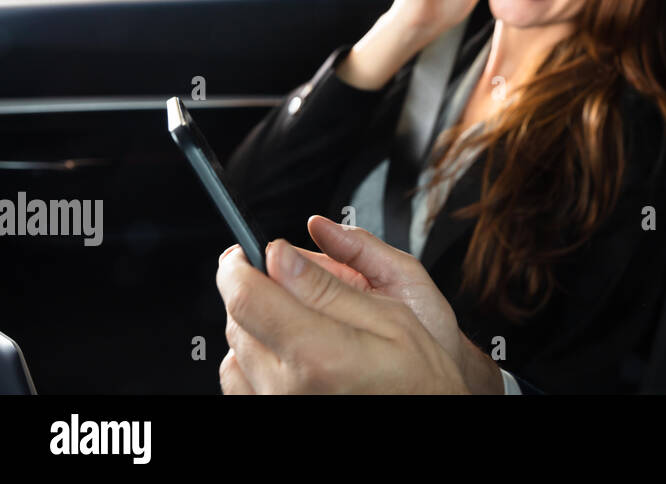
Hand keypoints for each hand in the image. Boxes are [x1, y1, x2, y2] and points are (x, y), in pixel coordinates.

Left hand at [216, 224, 470, 393]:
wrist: (427, 417)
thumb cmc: (417, 377)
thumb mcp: (392, 316)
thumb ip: (329, 284)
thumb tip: (281, 256)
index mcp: (318, 355)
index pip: (247, 297)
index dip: (238, 265)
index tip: (244, 252)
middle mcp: (287, 389)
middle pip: (237, 320)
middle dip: (259, 293)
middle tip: (295, 287)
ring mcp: (274, 406)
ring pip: (235, 350)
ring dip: (257, 327)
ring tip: (301, 326)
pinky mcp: (268, 415)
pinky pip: (240, 382)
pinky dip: (255, 360)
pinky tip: (290, 355)